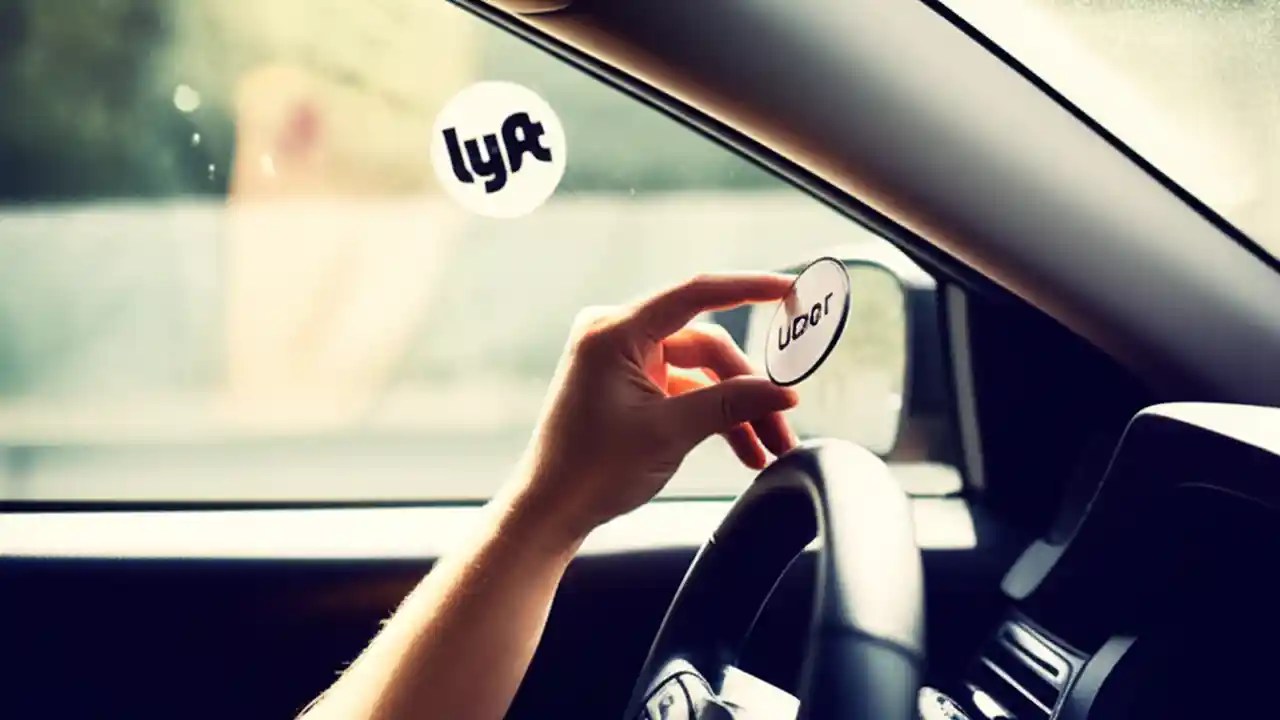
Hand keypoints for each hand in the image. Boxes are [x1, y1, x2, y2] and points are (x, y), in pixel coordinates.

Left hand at [507, 273, 800, 547]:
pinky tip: (744, 448)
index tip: (789, 287)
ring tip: (769, 447)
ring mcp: (623, 361)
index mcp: (615, 332)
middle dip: (748, 388)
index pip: (695, 294)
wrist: (551, 510)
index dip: (748, 287)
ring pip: (701, 373)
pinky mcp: (629, 386)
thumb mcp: (670, 433)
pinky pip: (685, 390)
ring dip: (737, 409)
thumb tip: (783, 392)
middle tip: (783, 425)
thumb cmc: (592, 470)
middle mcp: (617, 336)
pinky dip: (714, 416)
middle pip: (705, 346)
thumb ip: (730, 405)